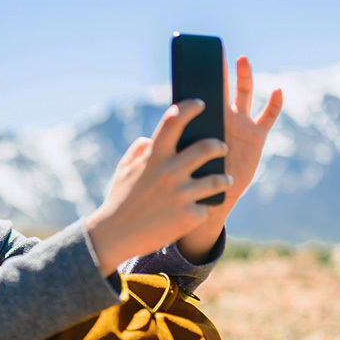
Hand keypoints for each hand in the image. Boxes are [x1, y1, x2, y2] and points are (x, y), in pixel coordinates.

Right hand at [85, 99, 233, 275]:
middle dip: (219, 145)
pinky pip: (207, 208)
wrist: (114, 235)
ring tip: (225, 179)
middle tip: (222, 147)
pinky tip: (203, 209)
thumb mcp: (124, 170)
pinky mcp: (187, 217)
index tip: (200, 103)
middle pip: (206, 148)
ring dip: (224, 178)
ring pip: (216, 180)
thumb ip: (138, 151)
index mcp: (153, 157)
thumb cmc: (120, 200)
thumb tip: (150, 139)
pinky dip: (205, 208)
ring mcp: (180, 195)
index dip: (189, 108)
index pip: (173, 121)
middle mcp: (169, 172)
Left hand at [177, 54, 282, 261]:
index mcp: (201, 120)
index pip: (198, 93)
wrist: (209, 199)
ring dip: (244, 76)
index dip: (196, 77)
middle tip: (217, 51)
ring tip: (241, 60)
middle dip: (220, 70)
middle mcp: (221, 117)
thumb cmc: (190, 178)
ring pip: (244, 94)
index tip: (191, 59)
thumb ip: (169, 149)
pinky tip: (278, 91)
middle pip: (221, 87)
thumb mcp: (178, 160)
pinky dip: (275, 104)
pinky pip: (268, 116)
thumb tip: (149, 140)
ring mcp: (240, 124)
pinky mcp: (256, 136)